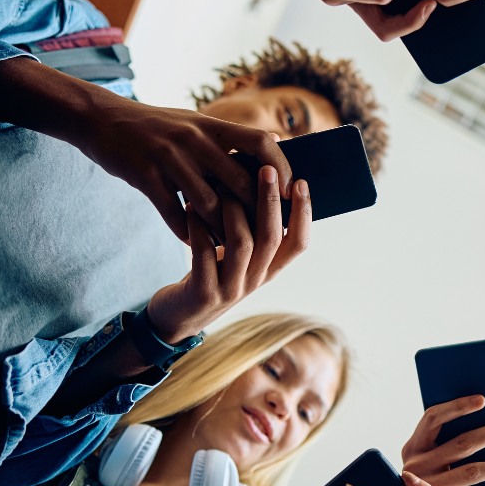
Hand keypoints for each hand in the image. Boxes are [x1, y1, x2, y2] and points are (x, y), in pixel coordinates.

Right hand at [78, 99, 291, 243]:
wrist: (98, 118)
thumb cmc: (155, 127)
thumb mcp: (194, 123)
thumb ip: (228, 139)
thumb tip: (272, 151)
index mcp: (211, 125)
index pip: (260, 143)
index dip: (280, 168)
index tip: (288, 192)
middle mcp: (194, 138)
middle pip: (239, 181)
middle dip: (255, 211)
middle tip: (265, 233)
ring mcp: (169, 157)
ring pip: (208, 204)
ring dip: (221, 230)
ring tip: (231, 246)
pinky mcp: (144, 176)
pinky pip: (173, 213)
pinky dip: (187, 233)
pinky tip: (194, 243)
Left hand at [146, 166, 310, 341]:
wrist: (180, 316)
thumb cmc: (212, 273)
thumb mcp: (240, 256)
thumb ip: (253, 228)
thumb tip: (265, 180)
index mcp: (271, 270)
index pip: (299, 243)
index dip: (304, 214)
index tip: (301, 182)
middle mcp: (257, 280)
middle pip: (272, 237)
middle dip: (270, 201)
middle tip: (265, 169)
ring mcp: (232, 289)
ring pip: (242, 244)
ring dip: (232, 210)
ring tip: (221, 186)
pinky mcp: (204, 293)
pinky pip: (203, 253)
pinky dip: (198, 226)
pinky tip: (191, 206)